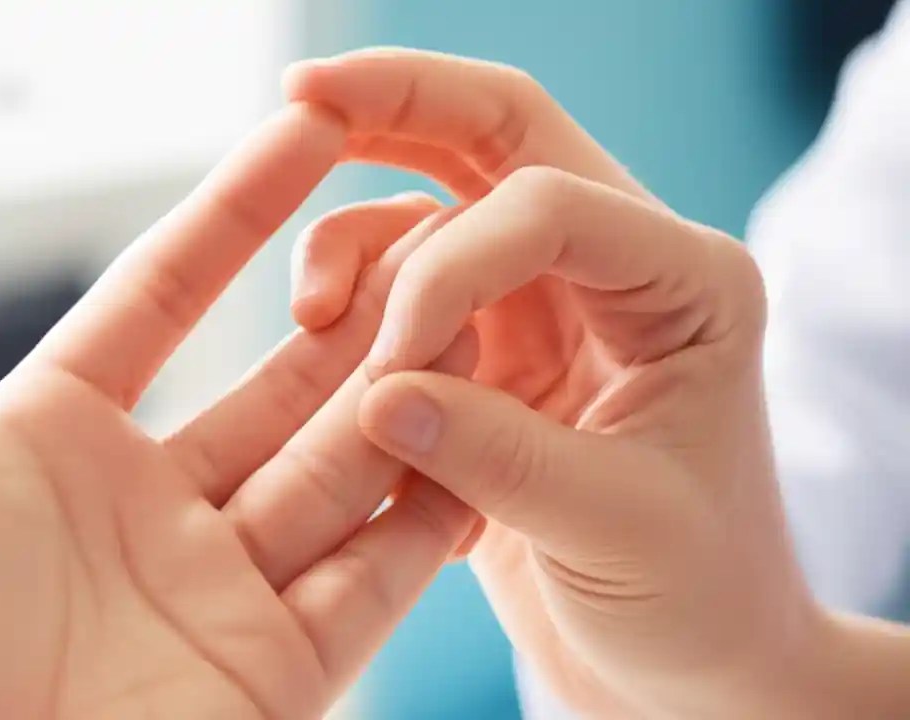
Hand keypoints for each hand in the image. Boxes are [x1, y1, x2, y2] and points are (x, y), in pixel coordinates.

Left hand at [0, 106, 478, 719]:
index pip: (164, 297)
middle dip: (351, 299)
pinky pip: (375, 576)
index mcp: (46, 449)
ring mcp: (218, 592)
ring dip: (408, 383)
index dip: (234, 211)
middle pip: (276, 377)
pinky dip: (431, 504)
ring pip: (344, 462)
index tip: (305, 130)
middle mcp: (147, 513)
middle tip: (425, 219)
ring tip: (473, 301)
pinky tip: (482, 427)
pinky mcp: (274, 676)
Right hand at [286, 50, 819, 716]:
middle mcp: (616, 265)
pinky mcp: (488, 343)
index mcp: (684, 282)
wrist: (686, 657)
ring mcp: (546, 297)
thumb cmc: (690, 596)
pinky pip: (400, 282)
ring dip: (355, 236)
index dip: (446, 267)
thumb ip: (498, 458)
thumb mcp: (616, 532)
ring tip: (312, 320)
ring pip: (432, 199)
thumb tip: (378, 397)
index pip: (546, 205)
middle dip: (396, 104)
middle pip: (498, 133)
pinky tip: (355, 393)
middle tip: (301, 91)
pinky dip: (354, 309)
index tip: (385, 373)